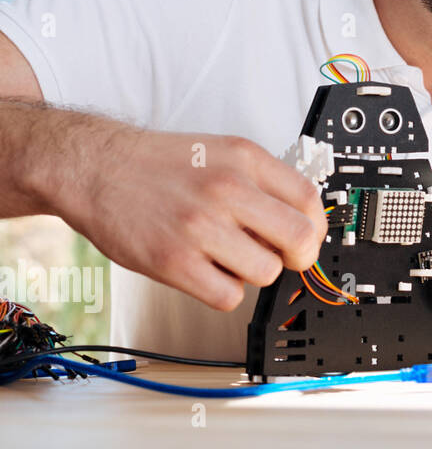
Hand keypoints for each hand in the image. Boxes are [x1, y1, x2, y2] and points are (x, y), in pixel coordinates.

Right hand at [61, 124, 325, 311]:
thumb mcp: (223, 151)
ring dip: (255, 272)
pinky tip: (209, 272)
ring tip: (231, 258)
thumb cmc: (160, 164)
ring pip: (267, 272)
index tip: (309, 238)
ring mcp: (201, 226)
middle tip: (283, 257)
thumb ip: (263, 181)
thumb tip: (303, 220)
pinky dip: (224, 291)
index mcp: (246, 160)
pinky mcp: (174, 261)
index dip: (317, 227)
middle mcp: (228, 190)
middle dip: (299, 256)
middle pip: (299, 238)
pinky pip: (229, 297)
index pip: (310, 200)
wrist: (96, 167)